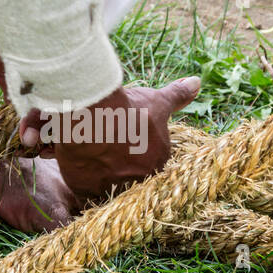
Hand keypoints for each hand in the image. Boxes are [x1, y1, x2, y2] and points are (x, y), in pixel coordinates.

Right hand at [20, 78, 201, 205]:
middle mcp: (138, 180)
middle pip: (126, 170)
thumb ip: (177, 95)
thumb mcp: (156, 101)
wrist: (93, 119)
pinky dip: (78, 175)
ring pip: (103, 179)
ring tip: (87, 148)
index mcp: (158, 161)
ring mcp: (112, 187)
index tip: (122, 133)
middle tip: (103, 139)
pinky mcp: (87, 190)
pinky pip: (84, 187)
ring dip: (96, 167)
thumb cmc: (128, 110)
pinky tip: (75, 160)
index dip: (134, 145)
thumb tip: (198, 81)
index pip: (148, 157)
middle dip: (115, 157)